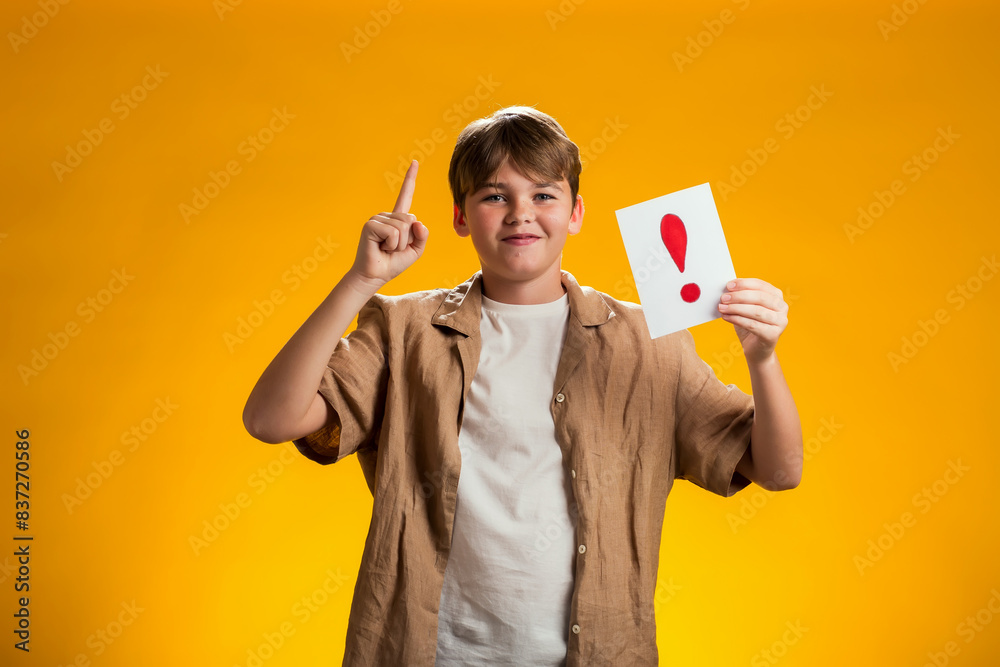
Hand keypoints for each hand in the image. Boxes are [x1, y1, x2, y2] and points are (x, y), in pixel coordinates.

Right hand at [346, 160, 428, 291]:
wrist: (376, 275)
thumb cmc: (393, 263)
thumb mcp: (416, 250)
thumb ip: (422, 235)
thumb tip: (416, 221)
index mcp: (398, 219)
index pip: (406, 196)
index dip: (410, 179)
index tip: (414, 161)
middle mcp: (387, 215)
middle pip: (411, 219)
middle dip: (408, 239)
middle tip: (393, 248)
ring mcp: (377, 218)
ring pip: (403, 227)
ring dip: (399, 244)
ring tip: (386, 249)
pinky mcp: (370, 225)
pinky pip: (393, 232)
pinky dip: (391, 244)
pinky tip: (380, 248)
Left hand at [717, 278, 788, 363]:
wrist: (756, 349)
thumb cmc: (750, 325)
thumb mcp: (746, 307)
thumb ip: (740, 297)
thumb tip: (727, 288)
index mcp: (777, 296)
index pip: (761, 285)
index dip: (744, 284)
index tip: (729, 285)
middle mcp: (782, 308)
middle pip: (760, 297)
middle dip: (739, 296)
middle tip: (723, 297)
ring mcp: (780, 322)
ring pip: (756, 311)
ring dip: (736, 308)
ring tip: (722, 307)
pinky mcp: (773, 335)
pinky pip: (753, 325)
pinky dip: (737, 320)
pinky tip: (726, 317)